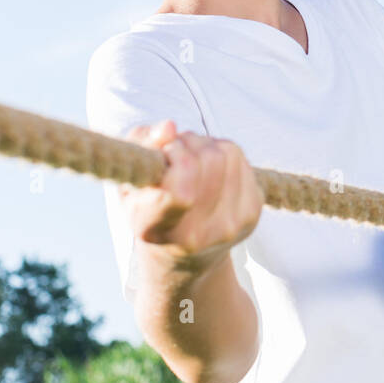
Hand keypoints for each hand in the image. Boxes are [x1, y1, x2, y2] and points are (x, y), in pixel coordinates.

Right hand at [119, 120, 264, 273]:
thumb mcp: (130, 181)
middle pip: (208, 160)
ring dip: (206, 144)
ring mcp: (232, 225)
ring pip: (227, 153)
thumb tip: (169, 127)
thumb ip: (140, 148)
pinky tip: (210, 169)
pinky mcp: (252, 212)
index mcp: (160, 231)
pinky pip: (241, 158)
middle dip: (188, 142)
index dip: (174, 158)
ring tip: (190, 159)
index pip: (180, 194)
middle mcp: (200, 235)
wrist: (185, 255)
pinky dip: (223, 153)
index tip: (164, 155)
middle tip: (174, 151)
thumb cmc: (148, 208)